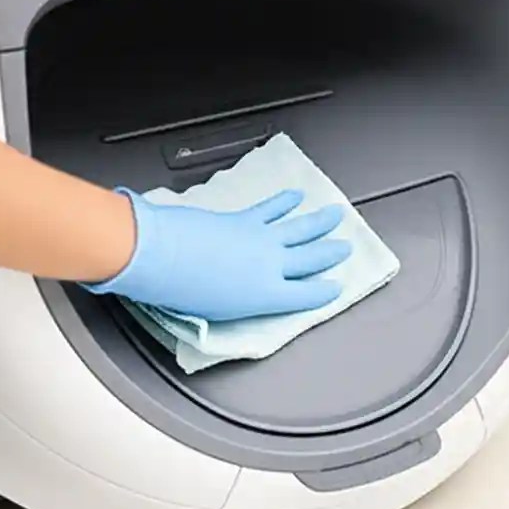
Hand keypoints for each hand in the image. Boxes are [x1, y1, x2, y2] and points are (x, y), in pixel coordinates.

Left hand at [85, 188, 351, 320]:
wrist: (163, 256)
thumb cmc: (182, 291)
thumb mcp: (218, 313)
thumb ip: (241, 302)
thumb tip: (245, 294)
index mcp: (267, 296)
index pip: (307, 295)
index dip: (324, 291)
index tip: (336, 287)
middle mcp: (271, 266)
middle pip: (310, 258)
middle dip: (330, 253)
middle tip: (345, 247)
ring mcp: (261, 239)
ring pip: (300, 228)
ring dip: (319, 222)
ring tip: (335, 215)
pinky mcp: (244, 219)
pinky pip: (271, 209)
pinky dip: (284, 202)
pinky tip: (295, 196)